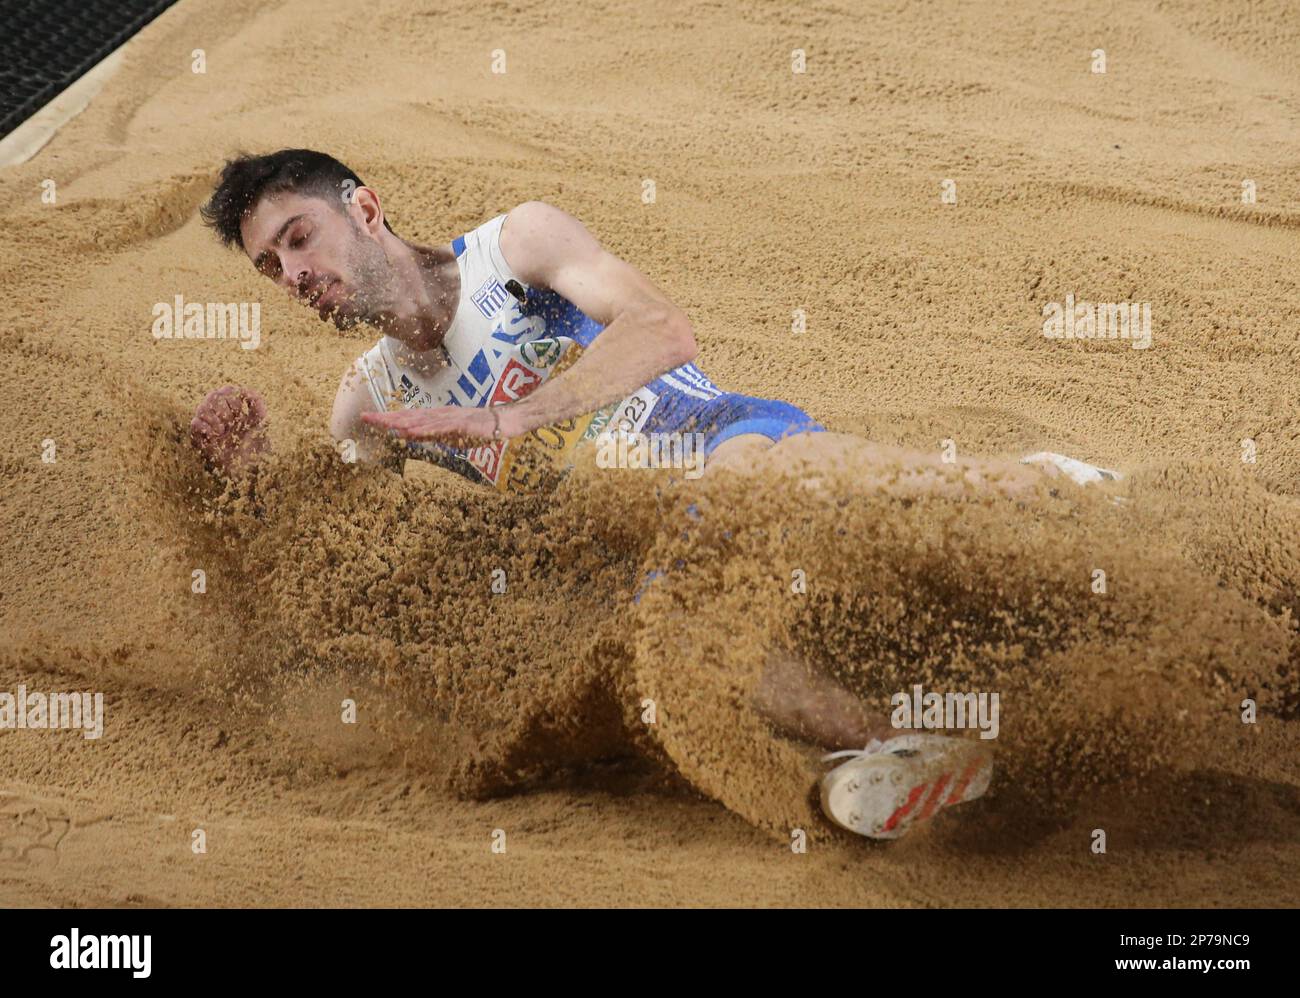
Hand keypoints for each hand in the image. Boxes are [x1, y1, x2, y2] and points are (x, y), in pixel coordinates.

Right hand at [190, 384, 268, 475]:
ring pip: (201, 407)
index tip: (239, 411)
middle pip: (213, 395)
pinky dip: (204, 426)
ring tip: (223, 431)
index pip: (227, 391)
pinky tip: (215, 434)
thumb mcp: (262, 425)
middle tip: (231, 423)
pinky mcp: (201, 439)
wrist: (250, 470)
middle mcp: (220, 417)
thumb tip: (247, 390)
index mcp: (235, 411)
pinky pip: (194, 423)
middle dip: (223, 408)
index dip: (232, 396)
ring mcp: (209, 427)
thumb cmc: (258, 450)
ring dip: (214, 417)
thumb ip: (257, 405)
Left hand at [361, 405, 511, 446]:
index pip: (407, 417)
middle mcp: (438, 415)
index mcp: (435, 417)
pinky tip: (412, 433)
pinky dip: (423, 430)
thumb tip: (411, 436)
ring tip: (383, 424)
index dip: (387, 417)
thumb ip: (431, 434)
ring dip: (400, 422)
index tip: (368, 418)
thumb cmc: (477, 428)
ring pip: (420, 421)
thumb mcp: (450, 434)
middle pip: (408, 416)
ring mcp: (448, 419)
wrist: (501, 421)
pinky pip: (439, 429)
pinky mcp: (460, 425)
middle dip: (386, 417)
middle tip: (365, 417)